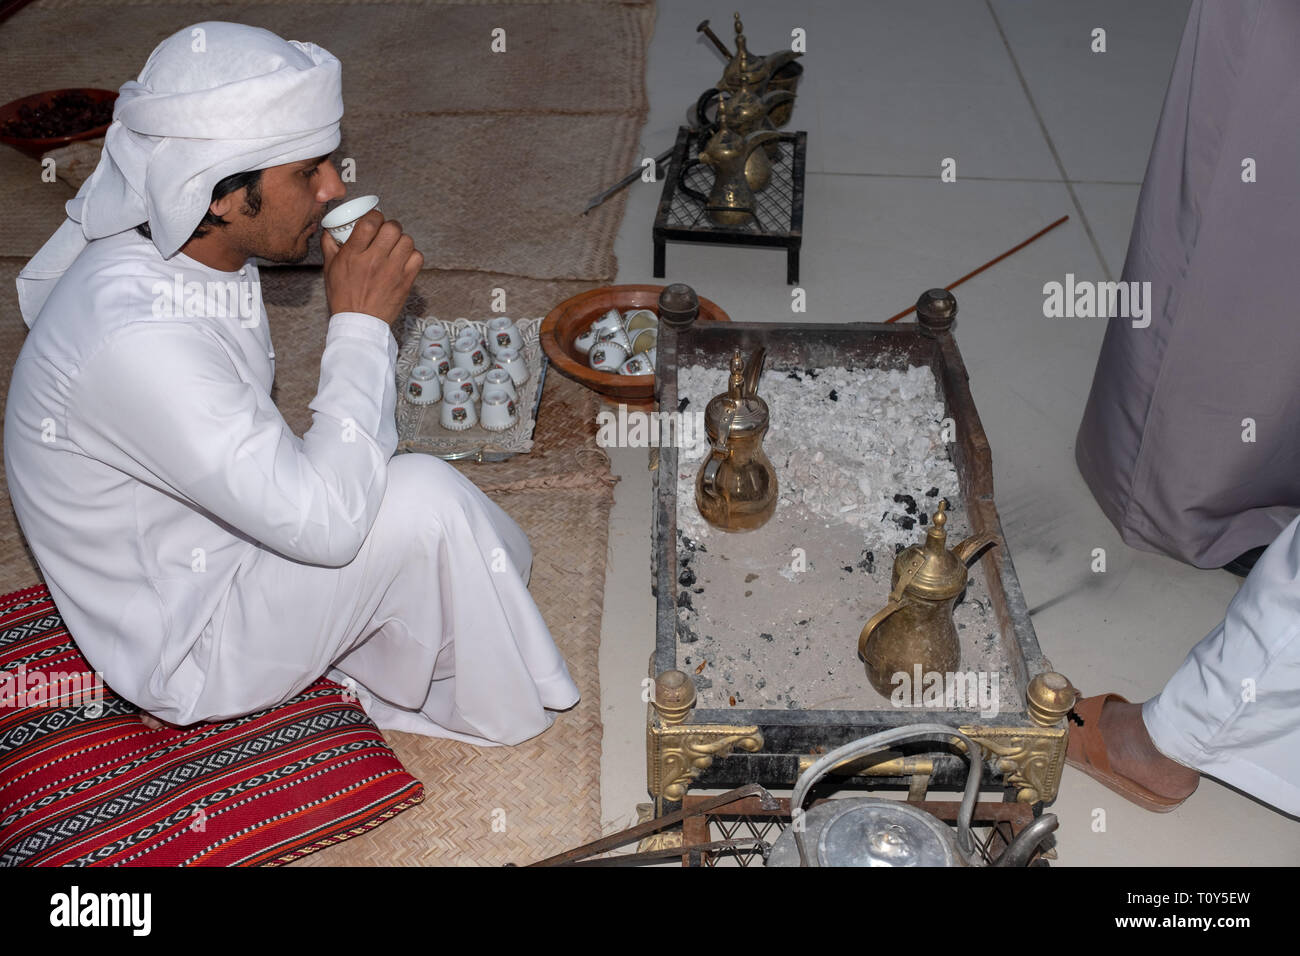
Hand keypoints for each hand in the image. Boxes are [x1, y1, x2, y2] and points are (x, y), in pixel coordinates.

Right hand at [321, 209, 423, 327]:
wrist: (359, 323)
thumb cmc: (343, 297)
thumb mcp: (330, 270)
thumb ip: (330, 247)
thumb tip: (330, 230)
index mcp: (354, 254)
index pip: (370, 222)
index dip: (374, 216)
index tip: (374, 220)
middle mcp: (374, 260)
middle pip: (392, 228)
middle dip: (389, 226)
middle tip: (386, 234)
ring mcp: (392, 271)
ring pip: (407, 240)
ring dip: (401, 240)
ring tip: (395, 247)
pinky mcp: (405, 281)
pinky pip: (417, 257)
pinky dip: (412, 255)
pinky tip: (403, 259)